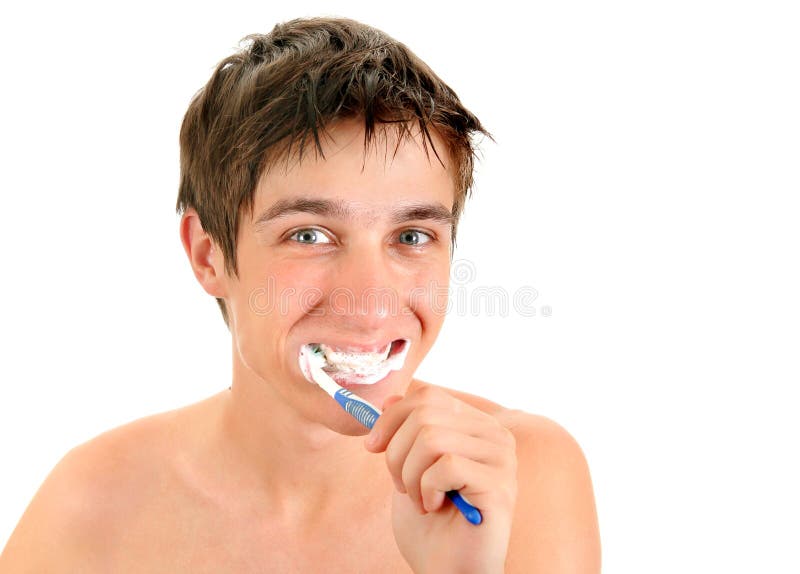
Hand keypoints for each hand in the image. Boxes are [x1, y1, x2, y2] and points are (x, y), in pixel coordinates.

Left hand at [365, 384, 517, 573]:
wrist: (447, 570)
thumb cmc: (430, 524)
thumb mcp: (408, 468)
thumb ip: (405, 432)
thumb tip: (389, 398)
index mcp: (477, 425)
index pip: (428, 395)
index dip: (391, 417)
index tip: (373, 447)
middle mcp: (496, 436)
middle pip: (425, 414)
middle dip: (396, 453)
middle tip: (401, 486)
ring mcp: (502, 459)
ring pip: (431, 438)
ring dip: (410, 476)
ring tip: (419, 500)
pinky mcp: (499, 486)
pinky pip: (444, 466)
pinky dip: (425, 490)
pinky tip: (435, 507)